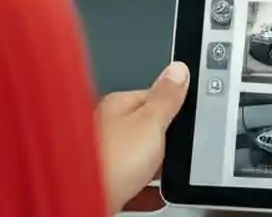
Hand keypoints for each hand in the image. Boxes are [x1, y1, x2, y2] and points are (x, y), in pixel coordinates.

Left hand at [96, 62, 189, 213]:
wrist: (82, 201)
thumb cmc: (109, 162)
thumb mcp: (151, 123)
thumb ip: (167, 97)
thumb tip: (178, 70)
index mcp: (115, 106)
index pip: (151, 96)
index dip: (173, 107)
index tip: (189, 117)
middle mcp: (104, 128)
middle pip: (143, 129)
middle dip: (164, 140)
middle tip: (181, 148)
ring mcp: (101, 158)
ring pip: (135, 158)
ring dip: (154, 167)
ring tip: (169, 174)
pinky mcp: (102, 184)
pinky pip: (130, 184)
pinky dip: (144, 189)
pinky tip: (154, 195)